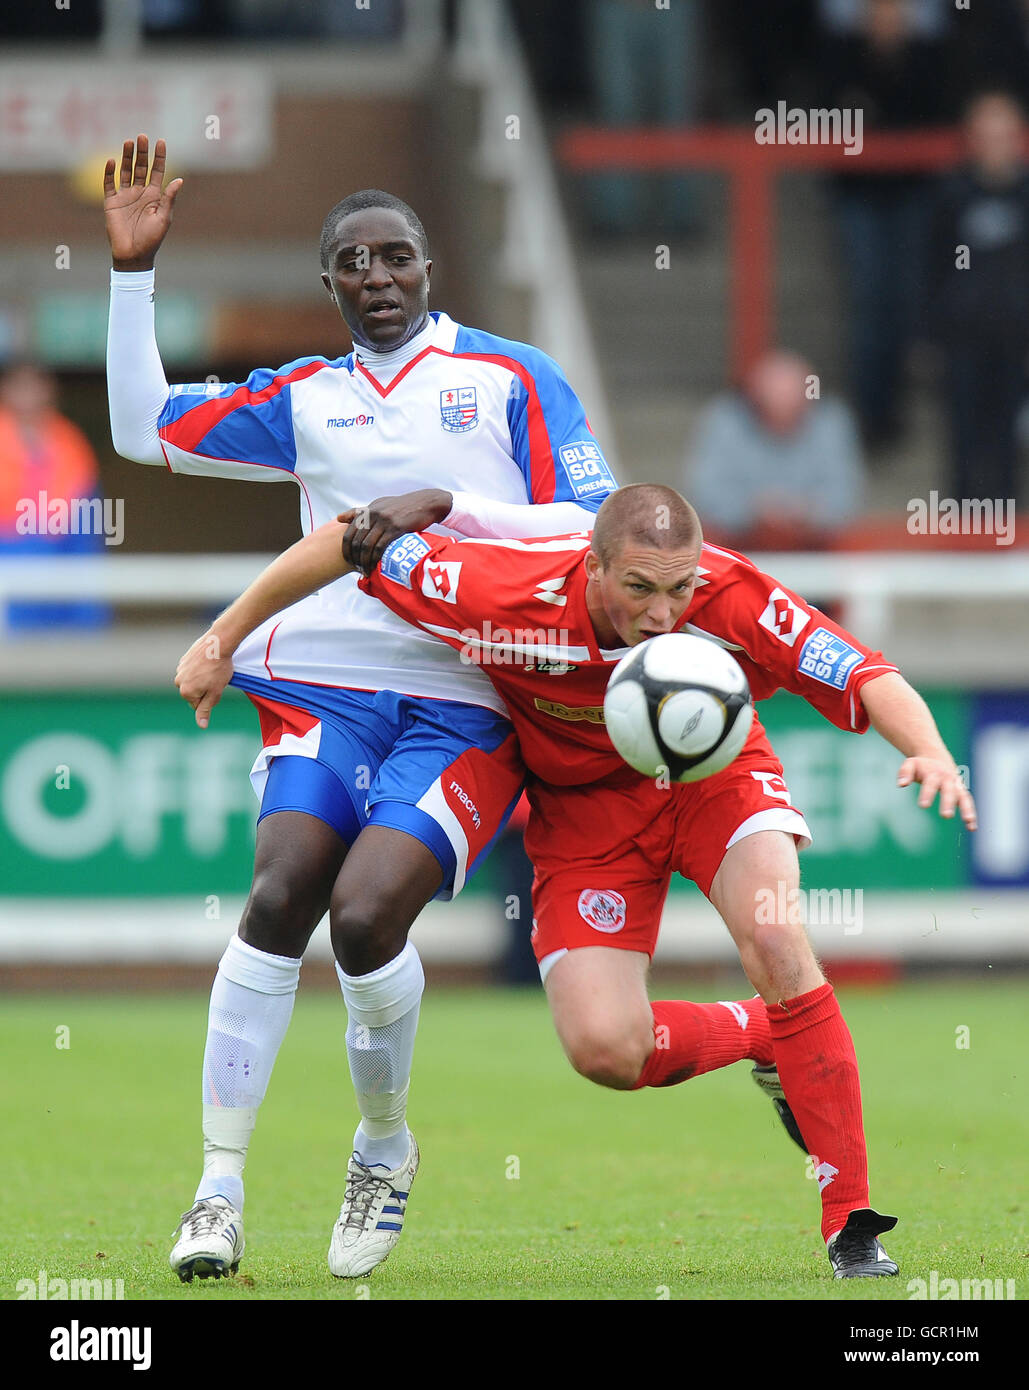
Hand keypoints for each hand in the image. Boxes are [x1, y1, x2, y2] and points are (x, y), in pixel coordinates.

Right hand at [104, 135, 183, 270]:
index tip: (160, 141)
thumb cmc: (152, 239)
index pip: (157, 171)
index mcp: (154, 196)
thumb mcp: (164, 218)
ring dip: (127, 157)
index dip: (159, 157)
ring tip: (129, 142)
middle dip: (142, 152)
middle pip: (141, 167)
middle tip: (142, 136)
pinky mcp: (112, 202)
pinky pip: (109, 184)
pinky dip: (109, 172)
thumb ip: (169, 199)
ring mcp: (125, 196)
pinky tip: (112, 161)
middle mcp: (140, 193)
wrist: (134, 255)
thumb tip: (180, 180)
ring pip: (126, 171)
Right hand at [175, 629, 233, 728]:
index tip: (217, 687)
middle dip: (205, 689)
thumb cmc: (219, 669)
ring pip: (194, 681)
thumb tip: (201, 725)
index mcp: (185, 692)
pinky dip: (201, 668)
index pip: (198, 705)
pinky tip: (209, 662)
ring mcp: (180, 669)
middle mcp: (178, 681)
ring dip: (203, 678)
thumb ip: (206, 710)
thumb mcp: (215, 693)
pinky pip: (193, 669)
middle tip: (216, 678)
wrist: (218, 644)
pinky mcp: (184, 659)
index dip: (211, 698)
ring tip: (213, 669)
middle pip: (194, 693)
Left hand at [338, 489, 451, 572]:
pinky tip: (376, 567)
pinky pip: (381, 547)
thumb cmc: (403, 506)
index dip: (346, 549)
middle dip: (355, 558)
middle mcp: (373, 515)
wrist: (426, 503)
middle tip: (357, 568)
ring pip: (367, 546)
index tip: (348, 560)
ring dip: (364, 562)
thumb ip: (360, 512)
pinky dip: (376, 559)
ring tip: (365, 570)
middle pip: (356, 542)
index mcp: (368, 511)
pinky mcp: (396, 528)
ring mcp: (384, 522)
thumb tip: (340, 518)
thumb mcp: (380, 505)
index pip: (349, 533)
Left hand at [897, 756, 976, 829]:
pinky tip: (972, 828)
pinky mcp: (962, 792)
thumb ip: (905, 772)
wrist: (937, 758)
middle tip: (946, 816)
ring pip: (963, 797)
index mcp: (934, 773)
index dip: (928, 793)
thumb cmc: (922, 766)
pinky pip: (968, 802)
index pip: (931, 783)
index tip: (923, 806)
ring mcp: (957, 785)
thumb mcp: (911, 764)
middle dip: (948, 802)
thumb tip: (901, 784)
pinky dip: (971, 813)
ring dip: (967, 808)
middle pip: (949, 791)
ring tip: (968, 821)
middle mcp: (948, 779)